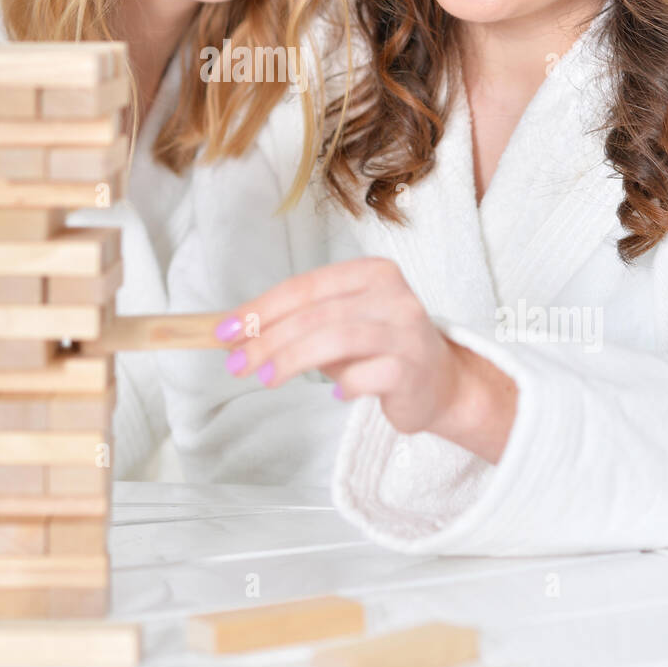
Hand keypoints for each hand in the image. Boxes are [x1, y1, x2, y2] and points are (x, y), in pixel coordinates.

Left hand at [214, 258, 516, 463]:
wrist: (442, 383)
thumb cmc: (379, 350)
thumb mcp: (338, 327)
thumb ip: (297, 324)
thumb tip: (236, 332)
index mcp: (371, 273)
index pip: (305, 286)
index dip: (261, 308)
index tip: (225, 330)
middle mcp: (393, 295)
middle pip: (316, 313)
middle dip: (268, 339)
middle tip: (237, 363)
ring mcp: (407, 330)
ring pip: (337, 337)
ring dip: (291, 359)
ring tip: (265, 378)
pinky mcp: (414, 368)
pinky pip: (369, 374)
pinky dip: (346, 383)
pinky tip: (336, 393)